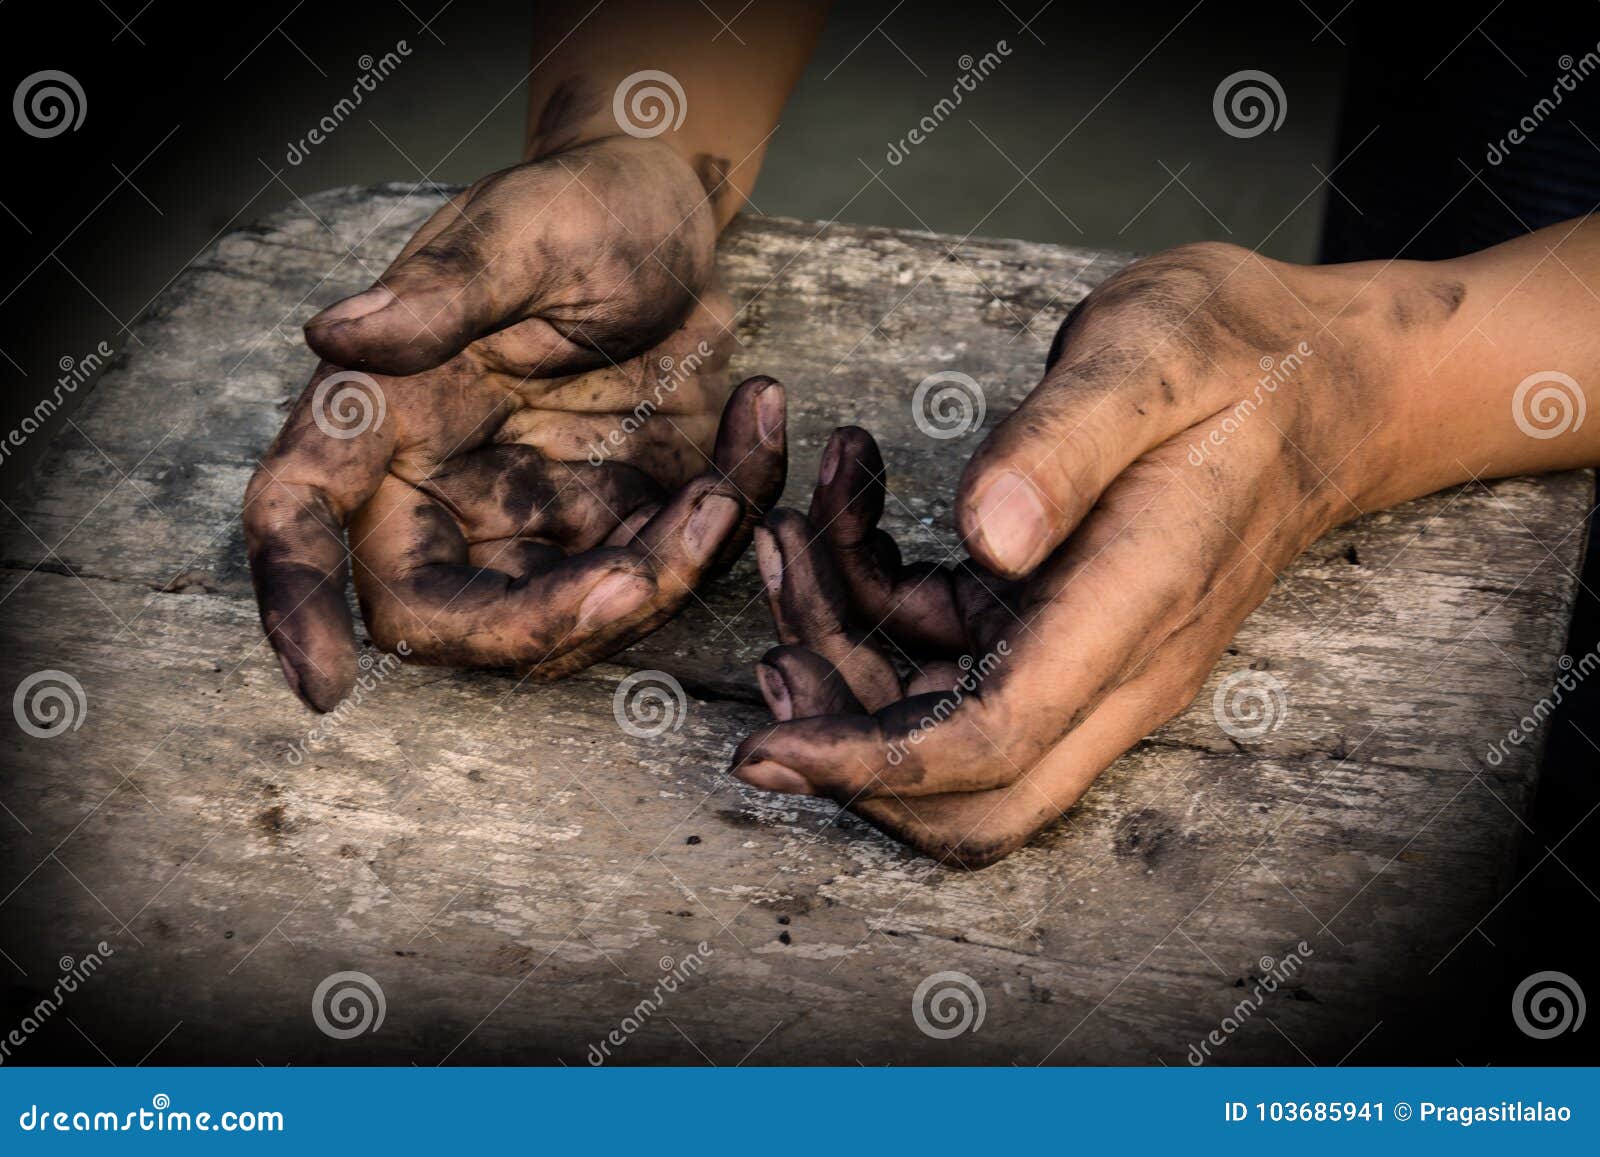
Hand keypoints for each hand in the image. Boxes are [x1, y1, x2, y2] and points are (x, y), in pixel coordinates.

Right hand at [244, 136, 785, 710]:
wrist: (671, 220)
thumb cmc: (577, 209)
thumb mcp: (521, 231)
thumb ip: (443, 294)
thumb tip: (337, 336)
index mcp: (383, 414)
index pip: (299, 516)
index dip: (296, 603)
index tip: (320, 685)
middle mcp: (442, 486)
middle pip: (445, 618)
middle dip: (547, 625)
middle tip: (643, 576)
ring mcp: (534, 519)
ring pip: (569, 622)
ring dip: (664, 577)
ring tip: (727, 476)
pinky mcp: (619, 525)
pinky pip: (666, 572)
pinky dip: (728, 525)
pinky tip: (757, 419)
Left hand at [728, 240, 1508, 865]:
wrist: (1321, 377)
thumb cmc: (1235, 353)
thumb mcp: (1146, 356)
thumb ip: (1062, 445)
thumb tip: (985, 538)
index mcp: (1134, 610)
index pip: (992, 744)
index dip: (870, 765)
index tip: (767, 745)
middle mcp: (1115, 666)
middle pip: (969, 795)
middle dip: (848, 749)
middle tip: (770, 659)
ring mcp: (1090, 656)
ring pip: (943, 725)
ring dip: (845, 650)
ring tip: (790, 531)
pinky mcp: (1062, 628)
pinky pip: (948, 655)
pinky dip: (874, 600)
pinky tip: (847, 507)